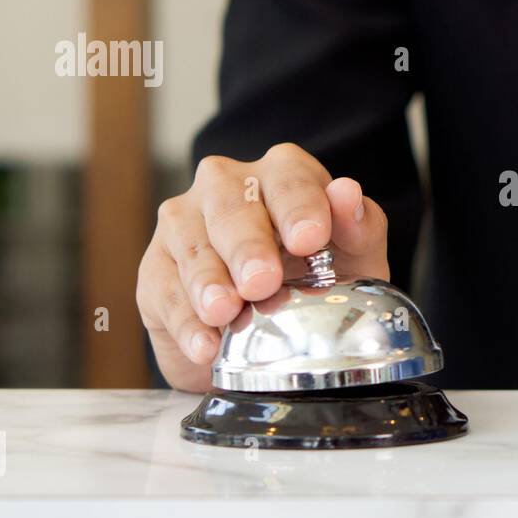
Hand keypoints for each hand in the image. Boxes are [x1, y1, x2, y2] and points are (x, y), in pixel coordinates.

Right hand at [136, 143, 389, 391]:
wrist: (276, 329)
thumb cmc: (319, 278)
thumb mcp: (355, 259)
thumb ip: (360, 227)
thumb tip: (347, 194)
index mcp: (281, 173)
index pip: (288, 177)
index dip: (299, 207)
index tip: (309, 240)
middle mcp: (226, 186)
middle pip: (229, 205)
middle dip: (247, 246)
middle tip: (262, 282)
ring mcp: (184, 224)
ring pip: (190, 243)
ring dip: (207, 281)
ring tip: (224, 312)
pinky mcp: (156, 269)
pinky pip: (164, 290)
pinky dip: (185, 322)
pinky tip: (204, 344)